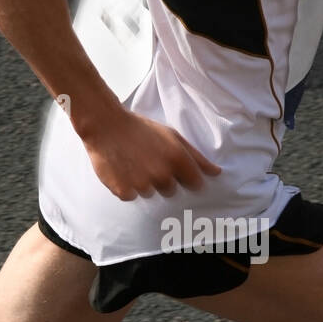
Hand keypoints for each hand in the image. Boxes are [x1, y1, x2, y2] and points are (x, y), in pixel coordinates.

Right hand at [80, 107, 221, 200]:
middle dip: (162, 180)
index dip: (187, 178)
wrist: (105, 125)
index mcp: (178, 160)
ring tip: (133, 163)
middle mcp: (162, 175)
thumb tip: (217, 173)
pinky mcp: (123, 191)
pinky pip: (131, 196)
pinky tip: (122, 170)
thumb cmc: (141, 128)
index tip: (176, 170)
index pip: (195, 185)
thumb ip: (197, 157)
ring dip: (143, 183)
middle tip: (148, 162)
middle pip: (171, 192)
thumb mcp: (172, 136)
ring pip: (150, 194)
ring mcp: (142, 185)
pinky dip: (126, 187)